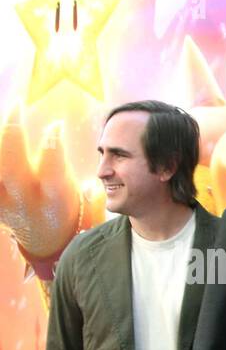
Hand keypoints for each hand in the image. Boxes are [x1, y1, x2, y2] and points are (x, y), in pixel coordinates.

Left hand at [0, 113, 102, 263]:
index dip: (52, 144)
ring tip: (5, 118)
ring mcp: (3, 199)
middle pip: (10, 164)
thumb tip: (93, 186)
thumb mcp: (89, 214)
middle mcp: (25, 200)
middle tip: (16, 105)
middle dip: (11, 131)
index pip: (51, 170)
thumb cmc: (70, 221)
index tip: (55, 124)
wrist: (43, 244)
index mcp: (54, 203)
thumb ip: (93, 200)